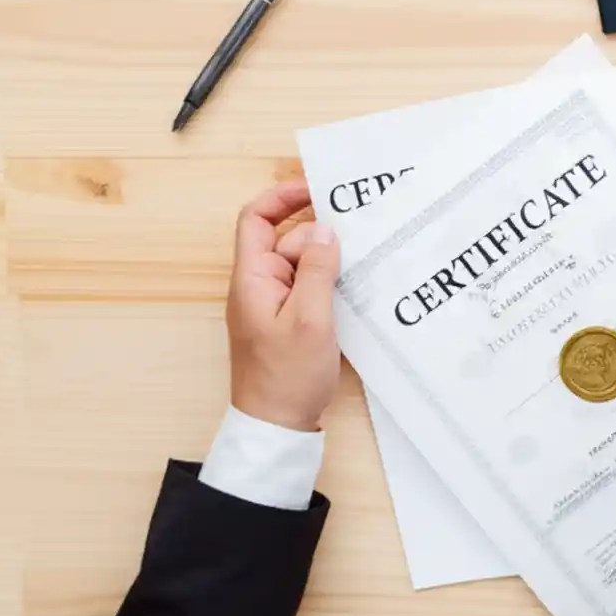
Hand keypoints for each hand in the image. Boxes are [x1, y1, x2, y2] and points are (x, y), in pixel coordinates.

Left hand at [227, 182, 340, 431]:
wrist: (277, 427)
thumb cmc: (286, 377)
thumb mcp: (309, 317)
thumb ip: (316, 268)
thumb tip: (324, 229)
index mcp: (252, 279)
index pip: (257, 220)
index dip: (282, 198)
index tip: (317, 189)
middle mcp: (259, 288)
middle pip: (288, 242)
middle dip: (320, 237)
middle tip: (358, 235)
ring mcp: (275, 307)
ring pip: (304, 267)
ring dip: (330, 263)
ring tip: (363, 265)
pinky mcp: (291, 324)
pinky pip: (311, 291)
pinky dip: (331, 286)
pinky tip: (355, 292)